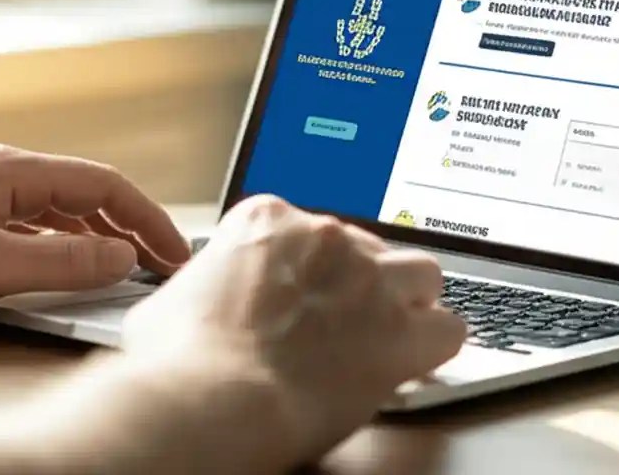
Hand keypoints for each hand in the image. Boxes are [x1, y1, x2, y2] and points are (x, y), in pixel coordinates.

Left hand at [0, 145, 190, 330]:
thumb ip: (65, 263)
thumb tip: (121, 255)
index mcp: (9, 170)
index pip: (101, 184)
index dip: (146, 218)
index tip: (174, 252)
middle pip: (83, 194)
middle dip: (129, 227)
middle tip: (163, 264)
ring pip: (57, 212)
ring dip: (96, 239)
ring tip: (128, 269)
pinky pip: (29, 227)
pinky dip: (61, 248)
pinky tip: (68, 271)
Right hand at [122, 195, 464, 464]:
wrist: (210, 399)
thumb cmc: (179, 360)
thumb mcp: (170, 299)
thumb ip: (202, 287)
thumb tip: (194, 300)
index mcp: (268, 219)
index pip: (313, 231)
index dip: (314, 270)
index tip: (307, 295)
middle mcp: (325, 237)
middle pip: (368, 248)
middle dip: (360, 284)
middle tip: (342, 322)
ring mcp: (368, 280)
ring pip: (420, 275)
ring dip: (408, 303)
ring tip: (387, 335)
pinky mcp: (400, 331)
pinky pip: (448, 329)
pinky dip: (433, 348)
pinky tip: (412, 364)